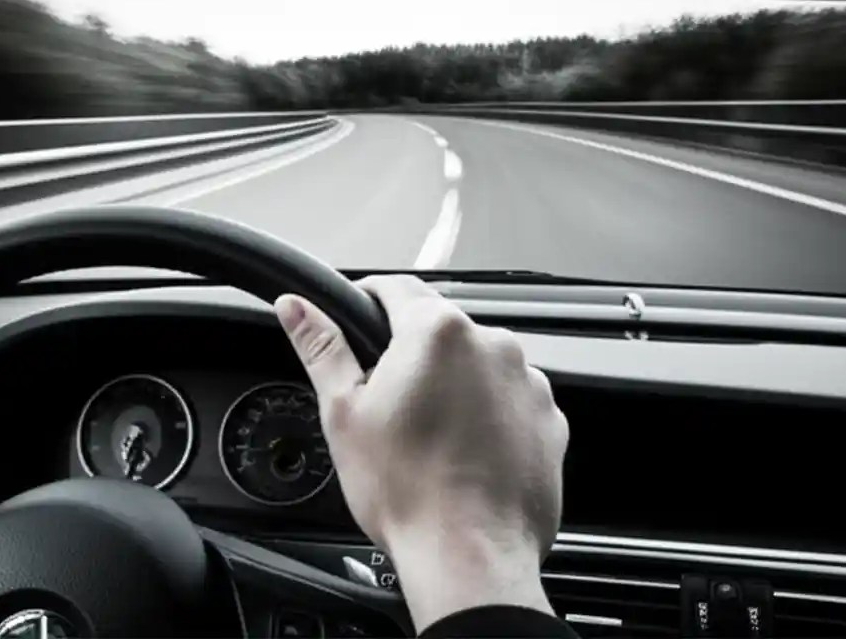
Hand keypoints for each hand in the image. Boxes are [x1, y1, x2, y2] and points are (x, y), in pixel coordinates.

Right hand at [274, 276, 568, 628]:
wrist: (470, 557)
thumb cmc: (406, 490)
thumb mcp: (343, 412)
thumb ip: (321, 348)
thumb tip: (296, 306)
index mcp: (437, 332)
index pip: (397, 288)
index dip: (369, 301)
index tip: (359, 319)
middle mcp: (492, 345)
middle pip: (440, 330)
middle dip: (413, 356)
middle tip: (388, 405)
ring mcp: (529, 383)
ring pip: (478, 366)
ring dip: (454, 386)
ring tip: (430, 438)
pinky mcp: (550, 420)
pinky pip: (510, 401)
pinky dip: (489, 416)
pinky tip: (464, 453)